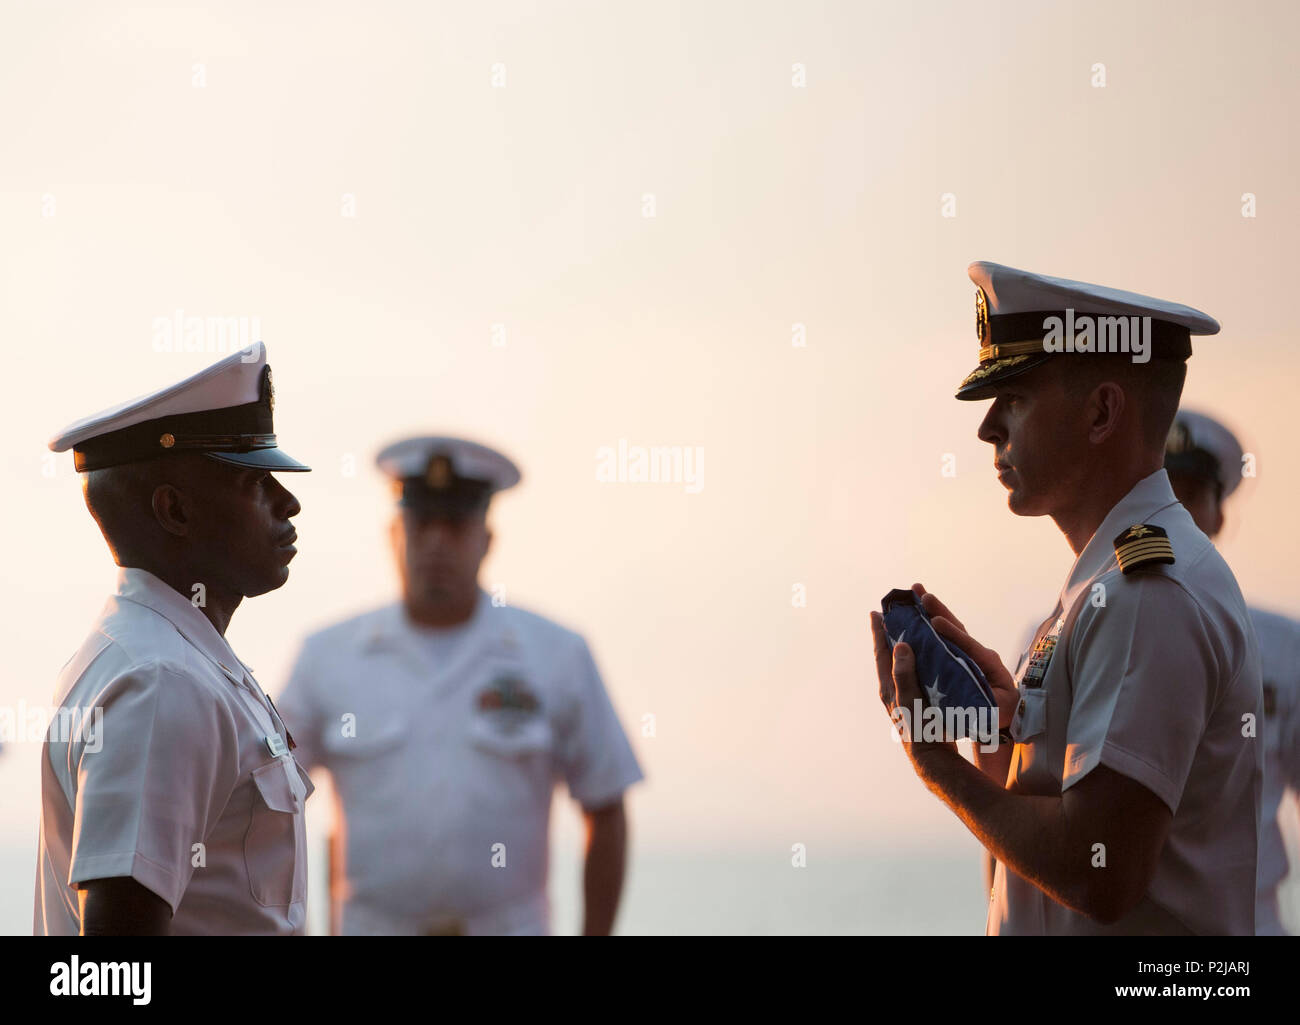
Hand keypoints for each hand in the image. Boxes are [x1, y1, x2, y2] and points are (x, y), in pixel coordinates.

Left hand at [869, 609, 956, 762]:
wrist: (932, 756)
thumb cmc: (919, 728)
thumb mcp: (910, 699)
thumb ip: (903, 673)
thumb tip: (900, 646)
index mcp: (888, 687)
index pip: (881, 653)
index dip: (878, 632)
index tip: (875, 613)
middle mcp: (894, 690)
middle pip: (890, 656)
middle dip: (891, 636)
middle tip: (894, 616)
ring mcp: (905, 696)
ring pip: (903, 665)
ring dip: (906, 647)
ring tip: (912, 631)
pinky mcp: (918, 702)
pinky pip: (916, 675)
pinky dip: (919, 662)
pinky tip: (930, 659)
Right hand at [910, 582, 1018, 730]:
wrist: (1001, 718)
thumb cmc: (998, 713)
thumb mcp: (995, 705)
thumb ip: (984, 694)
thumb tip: (970, 682)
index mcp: (986, 662)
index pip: (967, 644)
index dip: (952, 632)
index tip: (936, 621)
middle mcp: (976, 653)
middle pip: (955, 628)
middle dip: (937, 609)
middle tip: (920, 590)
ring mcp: (966, 654)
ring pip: (948, 629)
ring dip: (932, 611)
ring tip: (916, 593)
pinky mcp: (957, 658)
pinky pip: (942, 639)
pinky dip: (928, 626)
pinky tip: (913, 617)